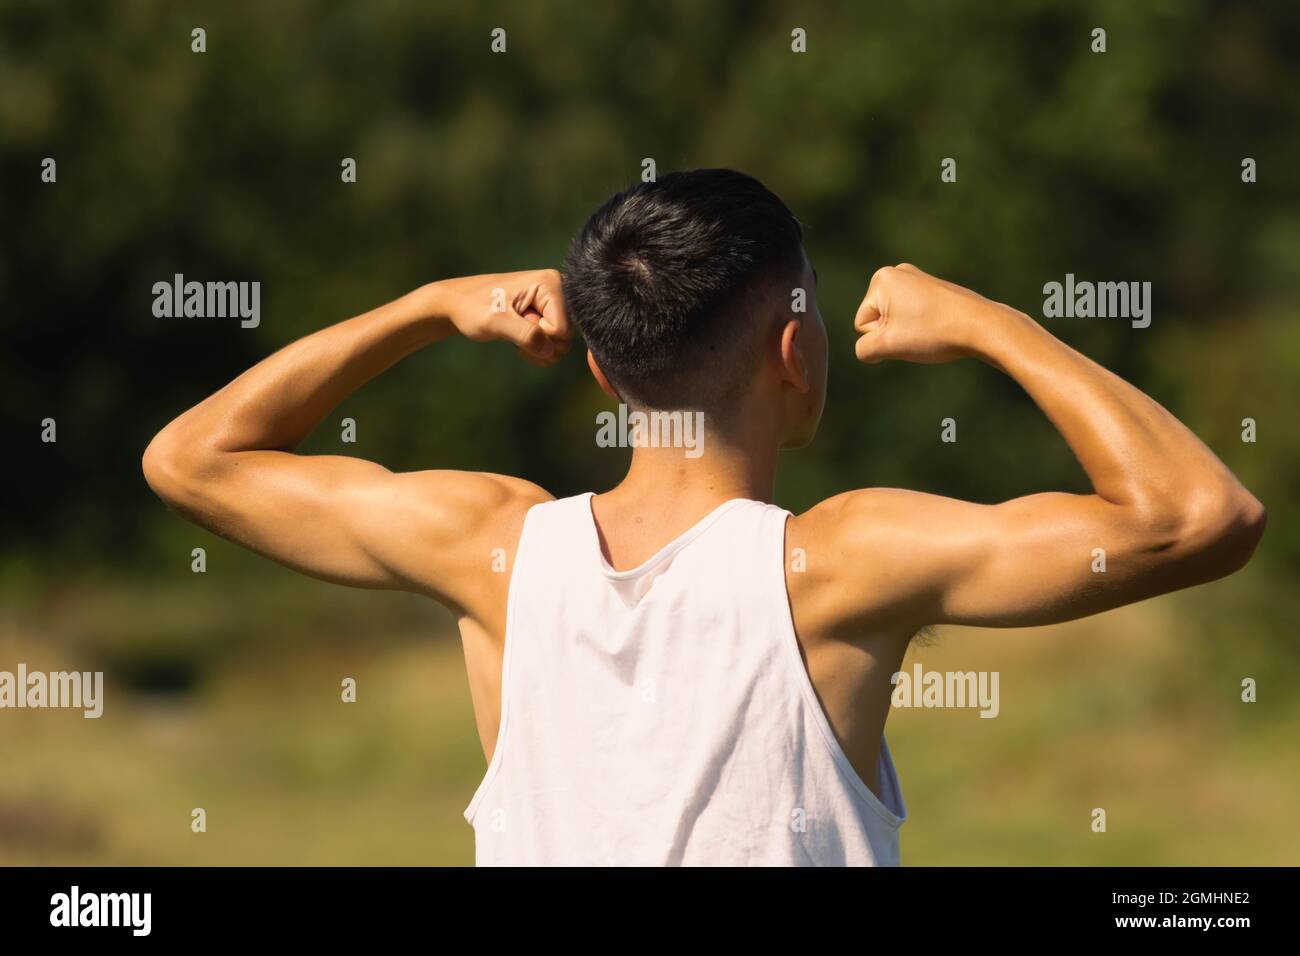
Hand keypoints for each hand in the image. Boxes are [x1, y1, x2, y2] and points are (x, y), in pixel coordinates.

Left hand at [432, 269, 571, 365]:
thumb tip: (550, 351)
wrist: (456, 304)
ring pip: (560, 344)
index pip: (561, 329)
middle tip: (513, 331)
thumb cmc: (472, 307)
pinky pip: (552, 343)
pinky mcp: (546, 314)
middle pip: (565, 338)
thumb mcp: (496, 321)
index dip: (538, 336)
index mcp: (550, 284)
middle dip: (539, 344)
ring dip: (536, 349)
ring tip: (513, 334)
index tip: (514, 324)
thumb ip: (525, 335)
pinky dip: (535, 348)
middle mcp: (558, 290)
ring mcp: (553, 303)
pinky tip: (518, 336)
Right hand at [853, 263, 1004, 364]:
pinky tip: (939, 327)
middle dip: (894, 333)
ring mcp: (916, 278)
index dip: (882, 338)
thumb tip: (869, 348)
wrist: (981, 326)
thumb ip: (864, 348)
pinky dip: (922, 326)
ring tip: (931, 330)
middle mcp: (896, 272)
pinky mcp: (932, 288)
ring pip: (896, 320)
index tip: (908, 333)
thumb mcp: (888, 346)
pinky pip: (913, 316)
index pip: (862, 324)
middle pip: (877, 320)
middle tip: (920, 332)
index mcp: (881, 279)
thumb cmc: (933, 332)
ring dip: (908, 332)